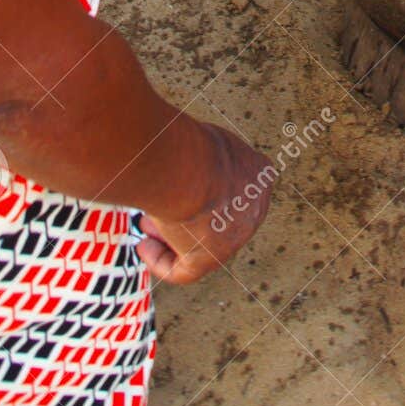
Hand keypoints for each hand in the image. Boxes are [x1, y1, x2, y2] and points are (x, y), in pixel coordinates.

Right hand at [137, 122, 273, 285]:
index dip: (205, 188)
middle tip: (161, 207)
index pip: (236, 187)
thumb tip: (176, 151)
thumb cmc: (191, 145)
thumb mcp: (201, 136)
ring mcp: (235, 236)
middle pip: (217, 216)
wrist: (189, 168)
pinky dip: (162, 260)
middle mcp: (254, 208)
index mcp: (260, 175)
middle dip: (190, 214)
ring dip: (172, 236)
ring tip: (146, 224)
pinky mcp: (212, 258)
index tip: (181, 184)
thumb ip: (198, 150)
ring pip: (201, 242)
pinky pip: (185, 270)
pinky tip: (144, 246)